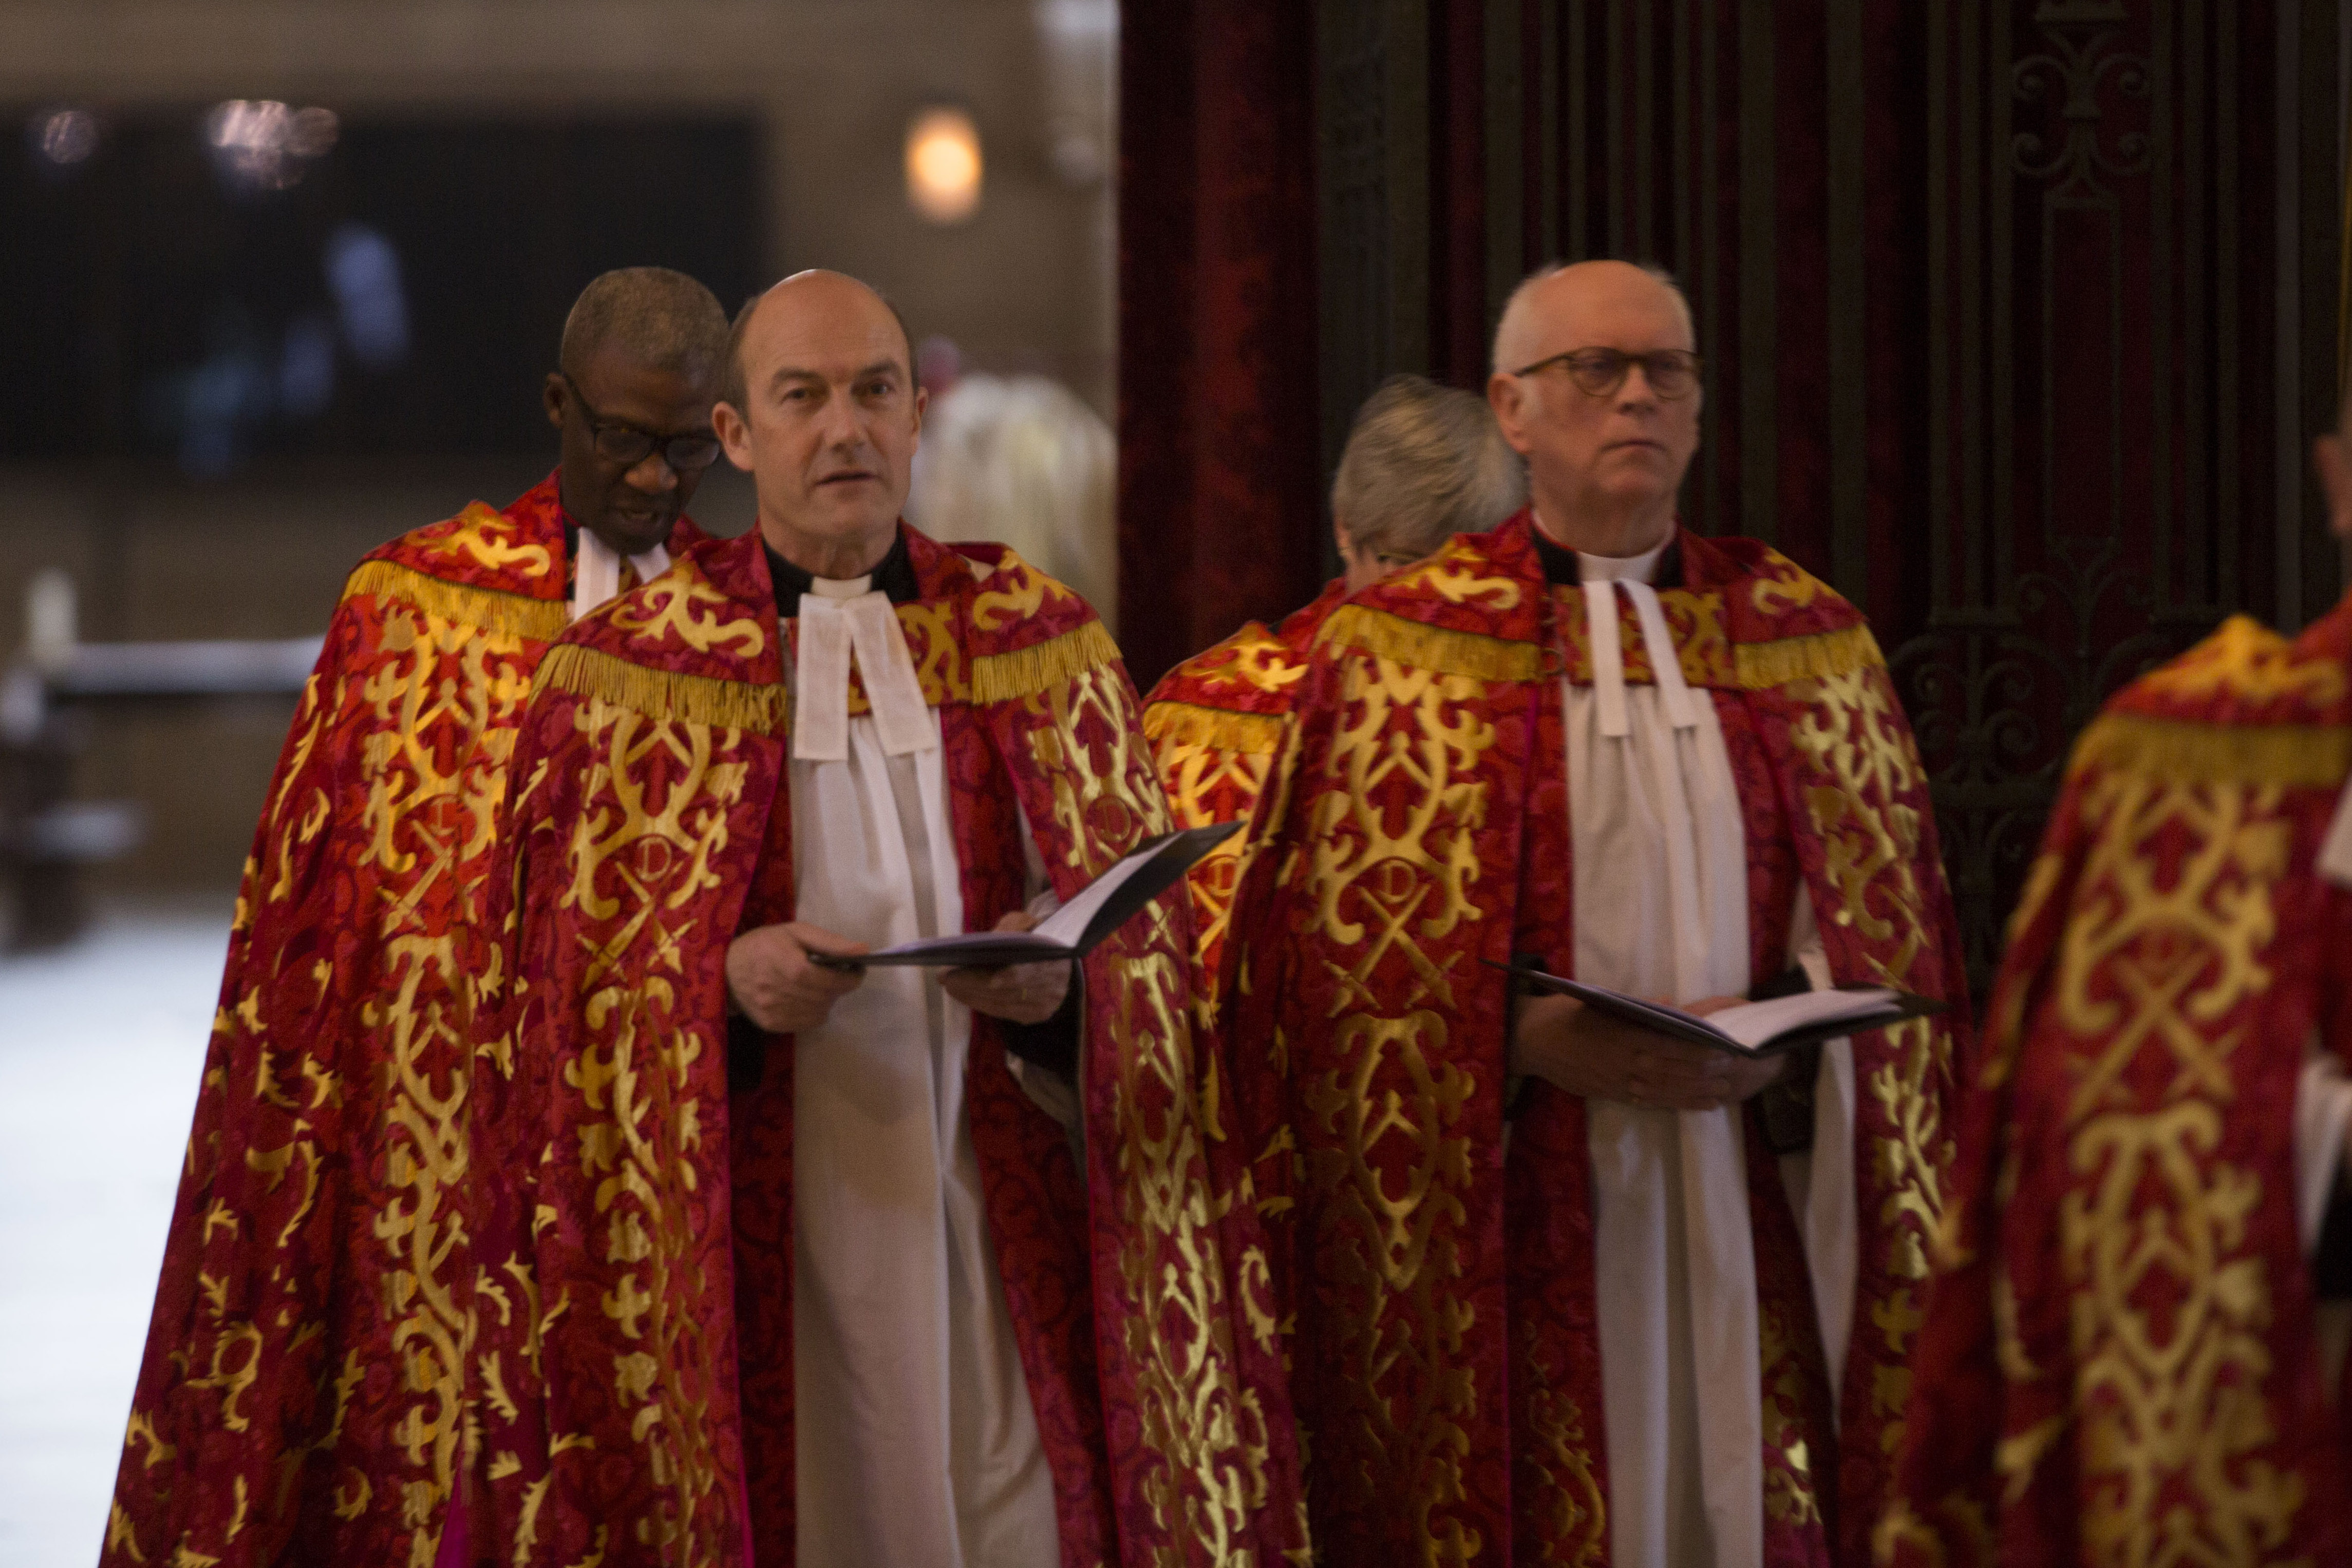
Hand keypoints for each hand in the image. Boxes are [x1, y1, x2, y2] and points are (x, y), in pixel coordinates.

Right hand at [726, 922, 866, 1034]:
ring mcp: (776, 1012)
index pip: (834, 980)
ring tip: (817, 985)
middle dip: (838, 987)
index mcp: (792, 968)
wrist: (724, 969)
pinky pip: (806, 1023)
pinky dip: (812, 1011)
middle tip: (835, 975)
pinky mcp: (771, 1024)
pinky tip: (803, 997)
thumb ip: (831, 942)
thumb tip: (863, 951)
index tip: (856, 969)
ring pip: (820, 1013)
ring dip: (826, 1000)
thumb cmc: (763, 944)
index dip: (851, 977)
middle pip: (828, 997)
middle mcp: (783, 994)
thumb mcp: (796, 932)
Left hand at [943, 910, 1071, 1024]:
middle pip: (1002, 992)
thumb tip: (972, 948)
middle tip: (944, 977)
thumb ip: (1004, 933)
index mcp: (1052, 959)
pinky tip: (966, 995)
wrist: (1063, 953)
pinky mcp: (1037, 1015)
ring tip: (950, 986)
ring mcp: (1045, 1005)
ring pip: (1001, 1005)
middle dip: (969, 985)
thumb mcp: (1023, 922)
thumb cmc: (1038, 933)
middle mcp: (1052, 987)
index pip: (1013, 974)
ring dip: (971, 997)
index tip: (954, 973)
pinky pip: (1004, 1013)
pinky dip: (983, 1004)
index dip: (980, 977)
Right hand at [1510, 993, 1784, 1110]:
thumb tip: (1669, 1004)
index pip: (1670, 1044)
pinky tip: (1698, 1104)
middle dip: (1705, 1073)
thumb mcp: (1599, 1000)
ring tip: (1723, 1091)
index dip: (1699, 1050)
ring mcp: (1618, 1082)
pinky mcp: (1612, 1093)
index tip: (1723, 1048)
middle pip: (1673, 1071)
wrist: (1531, 1041)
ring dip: (1697, 1093)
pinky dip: (1677, 1103)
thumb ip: (1636, 1006)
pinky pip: (1651, 1101)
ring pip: (1666, 1090)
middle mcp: (1624, 1062)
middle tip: (1732, 1071)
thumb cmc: (1566, 1013)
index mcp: (1623, 1034)